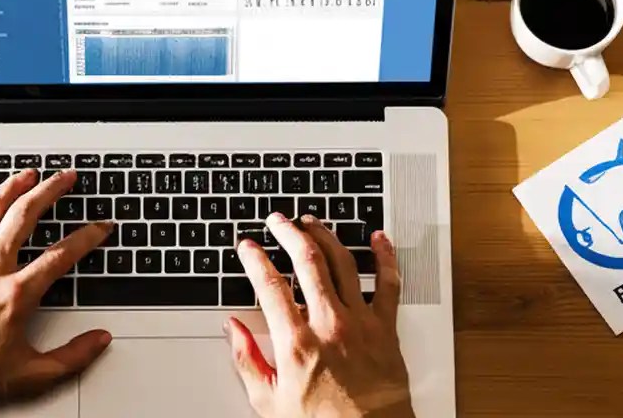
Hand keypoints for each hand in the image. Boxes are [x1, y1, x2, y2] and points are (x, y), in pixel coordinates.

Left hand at [0, 169, 112, 417]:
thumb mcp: (29, 375)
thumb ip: (71, 357)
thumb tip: (99, 341)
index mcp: (14, 296)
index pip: (61, 255)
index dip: (88, 237)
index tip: (100, 226)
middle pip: (24, 216)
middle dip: (49, 190)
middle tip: (64, 177)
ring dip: (11, 187)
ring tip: (26, 174)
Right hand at [226, 215, 413, 417]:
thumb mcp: (270, 402)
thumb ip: (248, 361)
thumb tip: (233, 330)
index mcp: (296, 343)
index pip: (270, 285)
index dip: (255, 259)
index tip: (249, 247)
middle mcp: (329, 325)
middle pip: (306, 260)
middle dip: (289, 233)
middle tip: (278, 222)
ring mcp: (360, 322)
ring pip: (342, 262)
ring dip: (325, 235)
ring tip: (312, 222)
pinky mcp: (386, 328)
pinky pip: (389, 283)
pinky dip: (385, 257)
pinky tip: (379, 239)